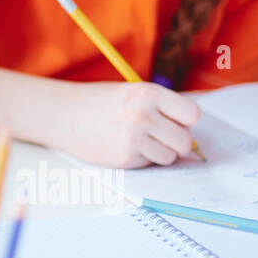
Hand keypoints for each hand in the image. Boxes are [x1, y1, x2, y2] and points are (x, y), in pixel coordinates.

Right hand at [58, 81, 202, 168]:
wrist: (63, 114)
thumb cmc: (101, 102)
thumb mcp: (133, 94)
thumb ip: (162, 110)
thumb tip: (194, 143)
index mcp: (148, 93)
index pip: (192, 114)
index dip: (184, 120)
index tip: (173, 121)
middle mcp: (143, 115)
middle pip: (185, 140)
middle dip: (175, 141)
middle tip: (157, 134)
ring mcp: (133, 138)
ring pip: (170, 156)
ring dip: (159, 152)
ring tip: (137, 139)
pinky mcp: (124, 158)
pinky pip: (149, 163)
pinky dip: (141, 158)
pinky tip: (123, 145)